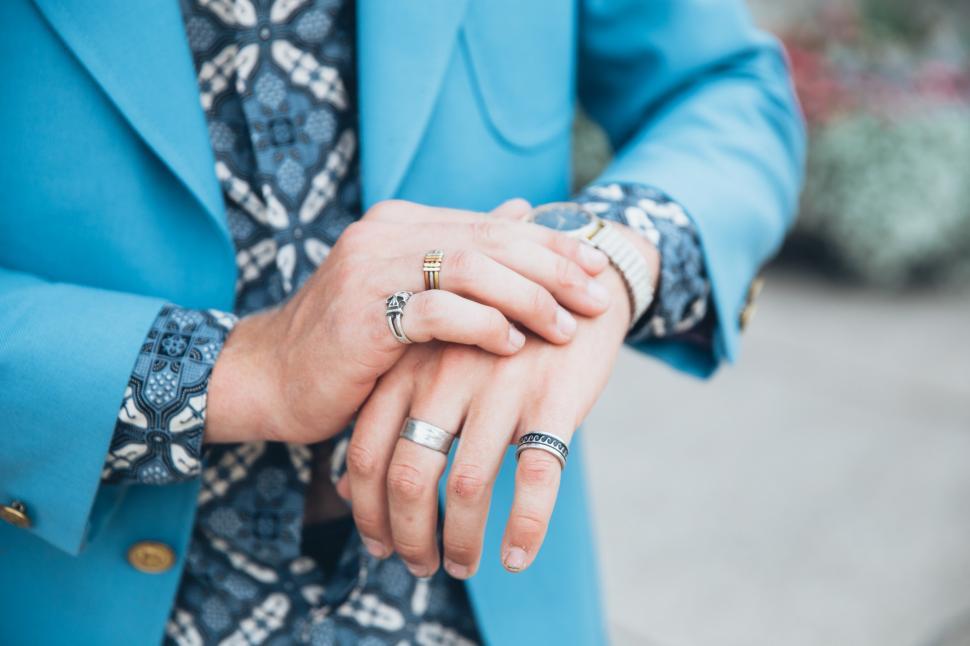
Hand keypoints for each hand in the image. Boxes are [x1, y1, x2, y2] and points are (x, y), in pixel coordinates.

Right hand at [205, 199, 611, 444]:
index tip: (596, 269)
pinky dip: (483, 324)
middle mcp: (388, 235)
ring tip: (565, 327)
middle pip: (491, 240)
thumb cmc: (348, 343)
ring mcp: (372, 270)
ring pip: (471, 268)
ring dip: (528, 298)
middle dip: (554, 269)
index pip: (494, 225)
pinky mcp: (364, 314)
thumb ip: (461, 252)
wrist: (269, 377)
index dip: (552, 244)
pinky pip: (438, 311)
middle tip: (596, 298)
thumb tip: (520, 209)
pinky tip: (512, 344)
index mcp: (403, 224)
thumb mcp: (407, 292)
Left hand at [338, 227, 658, 576]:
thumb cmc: (493, 336)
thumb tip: (342, 490)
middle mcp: (445, 376)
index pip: (367, 452)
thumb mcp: (431, 362)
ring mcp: (499, 386)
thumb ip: (387, 418)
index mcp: (407, 367)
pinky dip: (524, 527)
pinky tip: (516, 556)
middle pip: (408, 476)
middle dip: (407, 535)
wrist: (574, 283)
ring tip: (464, 566)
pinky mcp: (553, 397)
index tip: (378, 546)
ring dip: (461, 541)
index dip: (366, 511)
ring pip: (466, 486)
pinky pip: (534, 476)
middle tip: (418, 567)